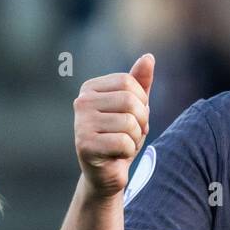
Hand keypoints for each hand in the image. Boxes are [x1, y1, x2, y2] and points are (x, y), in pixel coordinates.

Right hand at [73, 54, 153, 198]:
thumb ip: (140, 82)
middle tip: (130, 133)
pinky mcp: (84, 145)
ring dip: (135, 138)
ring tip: (122, 144)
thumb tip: (148, 57)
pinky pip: (123, 142)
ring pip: (129, 123)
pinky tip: (116, 155)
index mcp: (90, 88)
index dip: (141, 101)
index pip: (128, 82)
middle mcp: (81, 102)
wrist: (107, 172)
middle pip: (130, 101)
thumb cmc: (120, 136)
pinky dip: (127, 152)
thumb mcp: (134, 107)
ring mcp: (80, 123)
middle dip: (140, 120)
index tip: (133, 116)